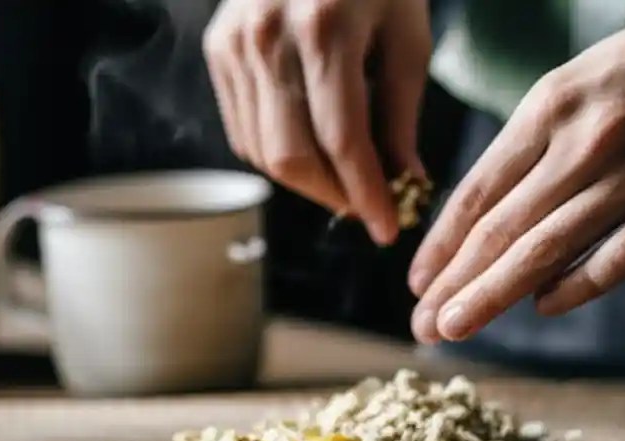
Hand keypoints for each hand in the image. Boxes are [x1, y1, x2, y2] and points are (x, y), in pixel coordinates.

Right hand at [204, 0, 431, 244]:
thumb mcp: (407, 36)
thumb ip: (402, 115)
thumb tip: (404, 185)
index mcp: (326, 28)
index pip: (342, 140)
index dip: (365, 194)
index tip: (388, 228)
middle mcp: (269, 37)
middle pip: (292, 156)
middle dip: (333, 197)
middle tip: (366, 208)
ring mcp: (234, 44)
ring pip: (262, 151)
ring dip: (307, 183)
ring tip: (344, 182)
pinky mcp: (217, 49)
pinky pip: (243, 131)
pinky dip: (277, 156)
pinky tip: (311, 151)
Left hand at [408, 0, 624, 343]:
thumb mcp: (585, 81)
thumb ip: (539, 144)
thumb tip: (491, 215)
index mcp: (553, 105)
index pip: (478, 191)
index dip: (441, 244)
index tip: (415, 282)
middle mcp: (587, 141)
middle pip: (502, 230)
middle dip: (454, 285)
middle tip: (422, 328)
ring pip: (548, 251)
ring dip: (493, 296)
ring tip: (455, 328)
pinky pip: (619, 258)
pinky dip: (576, 287)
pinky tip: (542, 307)